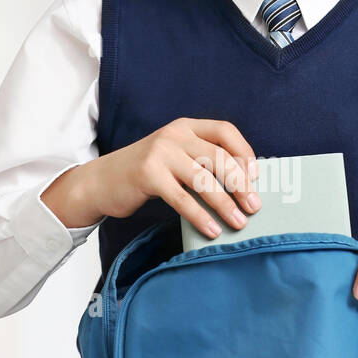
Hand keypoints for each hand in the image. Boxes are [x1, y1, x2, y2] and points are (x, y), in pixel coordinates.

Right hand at [93, 117, 261, 238]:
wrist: (100, 181)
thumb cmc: (145, 174)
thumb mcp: (174, 157)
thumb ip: (201, 160)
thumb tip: (243, 184)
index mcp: (186, 127)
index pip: (225, 131)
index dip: (245, 152)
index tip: (256, 177)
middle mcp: (174, 135)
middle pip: (219, 157)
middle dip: (241, 184)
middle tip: (254, 206)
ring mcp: (160, 153)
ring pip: (203, 179)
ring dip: (225, 204)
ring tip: (238, 223)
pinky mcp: (148, 175)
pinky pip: (182, 198)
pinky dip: (200, 216)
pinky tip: (212, 230)